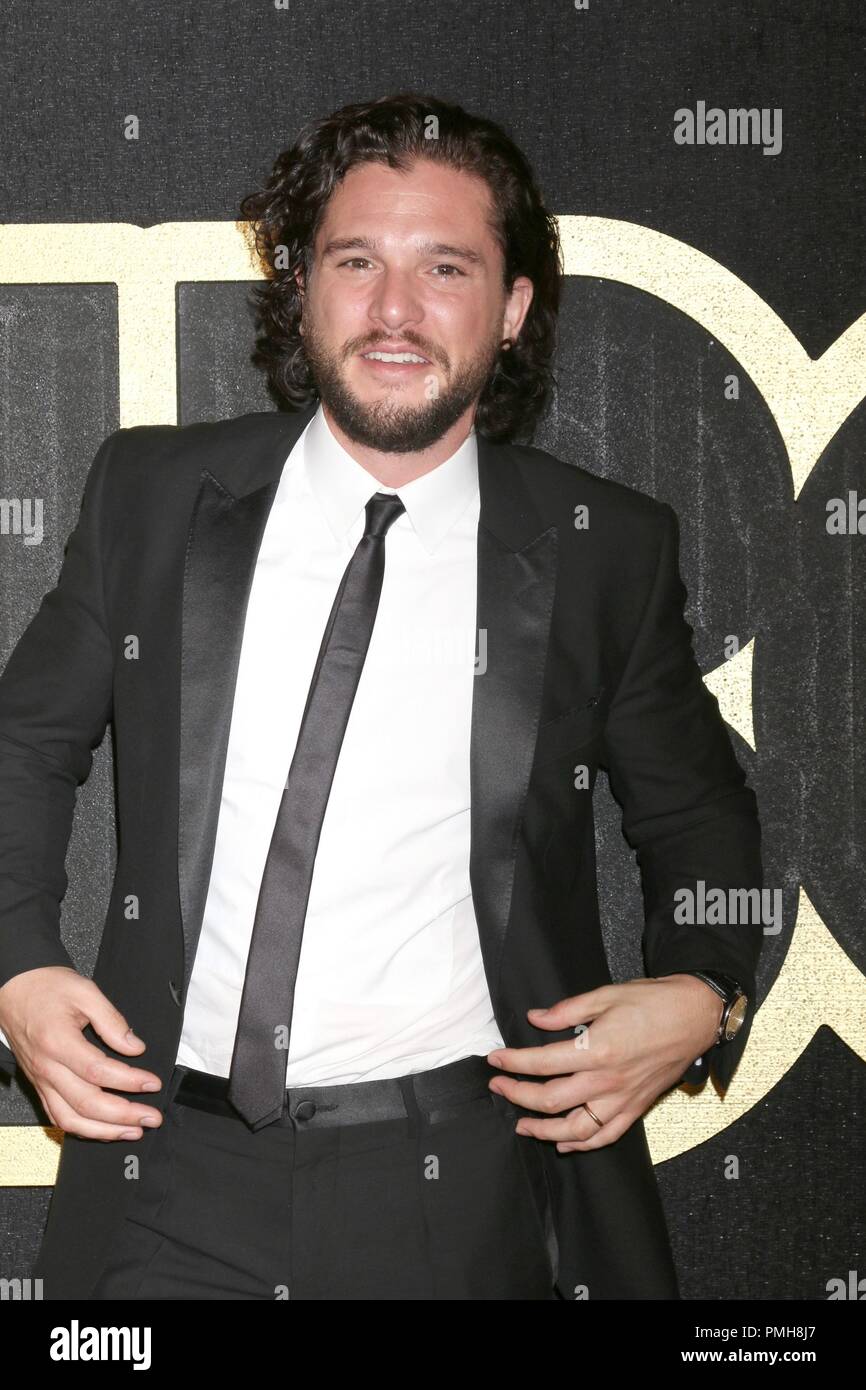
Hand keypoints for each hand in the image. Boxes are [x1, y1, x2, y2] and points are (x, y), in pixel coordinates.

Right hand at [0, 965, 162, 1140]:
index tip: (152, 1083)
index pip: (98, 1071)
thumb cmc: (46, 988)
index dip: (129, 1081)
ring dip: (104, 1131)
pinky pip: (58, 1117)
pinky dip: (82, 1129)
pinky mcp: (39, 1085)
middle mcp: (47, 1067)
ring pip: (70, 1120)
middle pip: (86, 1103)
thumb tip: (134, 1047)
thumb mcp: (84, 991)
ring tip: (133, 1131)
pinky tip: (104, 1129)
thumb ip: (112, 1020)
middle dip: (124, 1116)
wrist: (14, 990)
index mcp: (58, 1042)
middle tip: (152, 1117)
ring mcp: (41, 1080)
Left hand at [486, 974, 723, 1151]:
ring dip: (543, 1131)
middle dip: (517, 1096)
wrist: (696, 1016)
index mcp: (596, 1049)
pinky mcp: (636, 1108)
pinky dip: (581, 1145)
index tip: (495, 1060)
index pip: (542, 1062)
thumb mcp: (606, 994)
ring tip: (522, 1124)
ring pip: (575, 1129)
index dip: (513, 1062)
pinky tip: (563, 1144)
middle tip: (498, 1088)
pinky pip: (605, 1136)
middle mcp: (607, 1080)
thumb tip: (536, 1018)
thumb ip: (568, 1010)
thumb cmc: (654, 1002)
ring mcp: (622, 1099)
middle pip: (550, 1100)